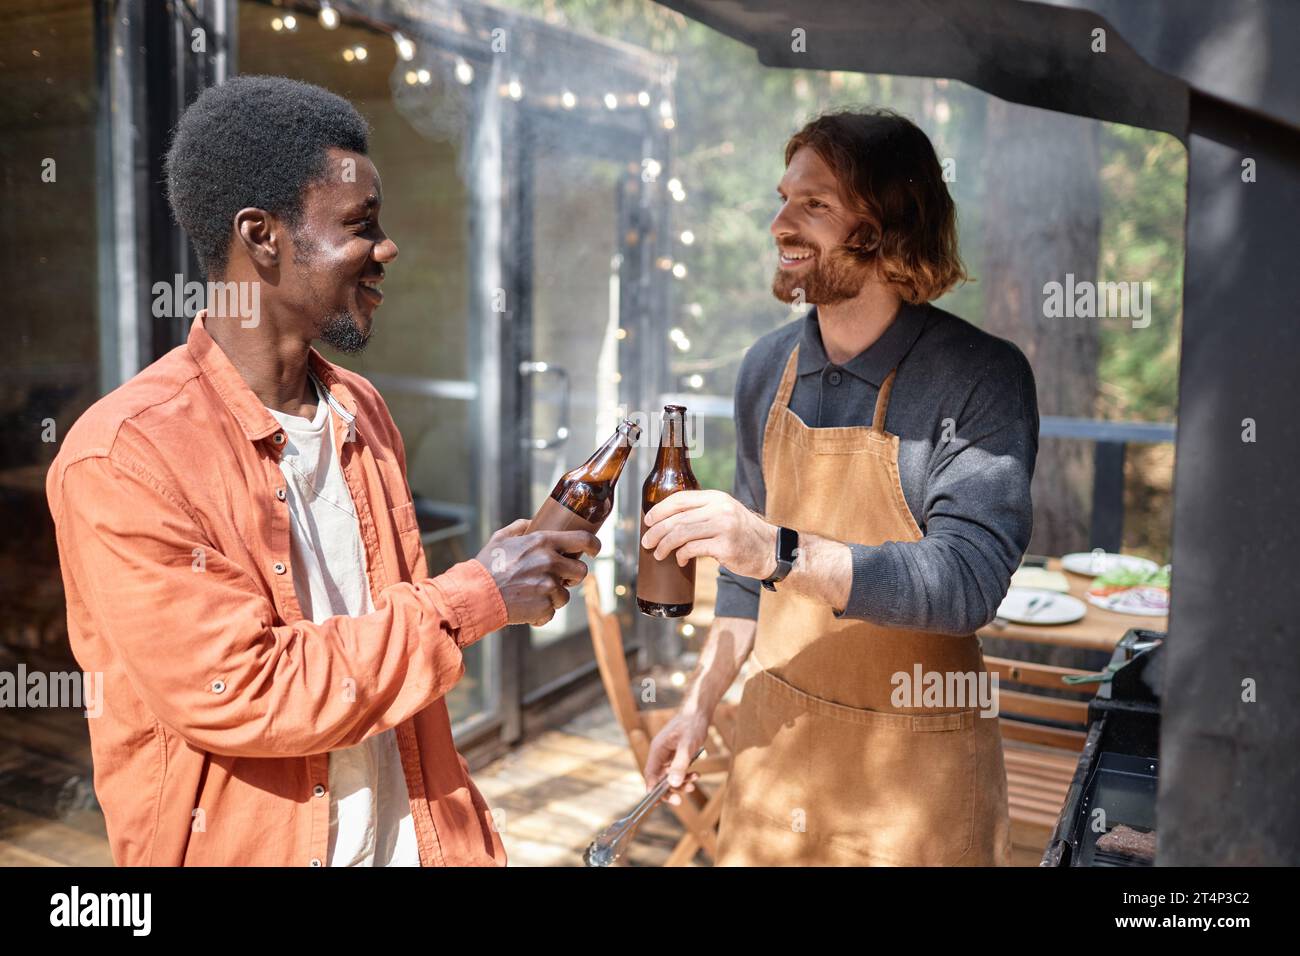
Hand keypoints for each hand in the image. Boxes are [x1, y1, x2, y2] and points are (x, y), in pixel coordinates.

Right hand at [474, 519, 599, 626]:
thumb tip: (531, 522)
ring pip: (566, 594)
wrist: (476, 595)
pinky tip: (525, 606)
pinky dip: (541, 611)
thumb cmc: (486, 567)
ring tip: (531, 593)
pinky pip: (552, 611)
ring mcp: (549, 586)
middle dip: (572, 576)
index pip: (583, 540)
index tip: (595, 549)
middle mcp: (549, 562)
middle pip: (581, 571)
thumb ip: (519, 527)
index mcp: (543, 542)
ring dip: (553, 596)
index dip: (594, 545)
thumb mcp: (500, 538)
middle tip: (558, 578)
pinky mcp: (545, 607)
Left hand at [640, 490, 777, 580]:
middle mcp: (720, 509)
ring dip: (665, 545)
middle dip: (656, 531)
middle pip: (677, 518)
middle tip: (646, 542)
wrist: (770, 550)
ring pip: (682, 534)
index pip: (680, 499)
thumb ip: (702, 513)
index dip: (660, 510)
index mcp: (716, 498)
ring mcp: (724, 527)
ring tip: (658, 554)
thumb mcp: (724, 514)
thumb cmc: (742, 535)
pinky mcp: (726, 547)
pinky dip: (681, 555)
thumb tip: (667, 522)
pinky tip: (679, 560)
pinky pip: (693, 549)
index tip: (648, 521)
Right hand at [642, 708, 706, 805]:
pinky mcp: (676, 754)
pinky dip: (686, 775)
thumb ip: (680, 764)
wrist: (700, 711)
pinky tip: (696, 774)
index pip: (650, 774)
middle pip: (659, 778)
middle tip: (679, 799)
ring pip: (670, 776)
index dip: (652, 789)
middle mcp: (660, 753)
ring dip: (680, 782)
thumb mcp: (687, 745)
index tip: (657, 802)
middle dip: (669, 789)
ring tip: (693, 783)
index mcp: (657, 750)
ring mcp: (668, 754)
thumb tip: (673, 783)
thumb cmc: (692, 724)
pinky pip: (678, 770)